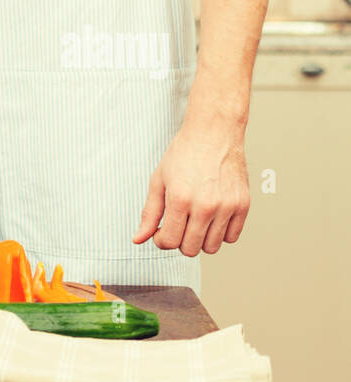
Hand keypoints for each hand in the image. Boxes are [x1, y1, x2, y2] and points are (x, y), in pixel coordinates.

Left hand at [133, 113, 250, 255]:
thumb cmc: (185, 152)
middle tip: (178, 223)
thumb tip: (138, 239)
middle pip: (190, 249)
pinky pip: (232, 237)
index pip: (169, 241)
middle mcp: (205, 206)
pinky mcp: (243, 205)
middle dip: (180, 240)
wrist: (213, 132)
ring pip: (212, 247)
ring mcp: (226, 207)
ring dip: (201, 238)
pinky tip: (213, 217)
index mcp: (180, 198)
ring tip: (195, 219)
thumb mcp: (158, 180)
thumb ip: (149, 213)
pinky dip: (221, 233)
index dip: (161, 239)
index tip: (162, 230)